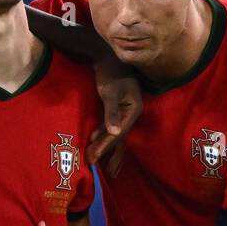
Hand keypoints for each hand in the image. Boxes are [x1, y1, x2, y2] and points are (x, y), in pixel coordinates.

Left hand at [88, 53, 141, 174]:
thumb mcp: (111, 92)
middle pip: (119, 137)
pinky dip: (103, 135)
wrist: (107, 55)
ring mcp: (124, 111)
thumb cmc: (110, 72)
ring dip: (106, 147)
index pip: (118, 133)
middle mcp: (131, 113)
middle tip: (100, 169)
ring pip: (115, 134)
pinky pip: (110, 126)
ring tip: (99, 162)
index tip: (93, 158)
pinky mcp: (116, 108)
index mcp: (133, 110)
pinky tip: (95, 139)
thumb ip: (112, 112)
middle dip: (109, 153)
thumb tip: (115, 132)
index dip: (105, 146)